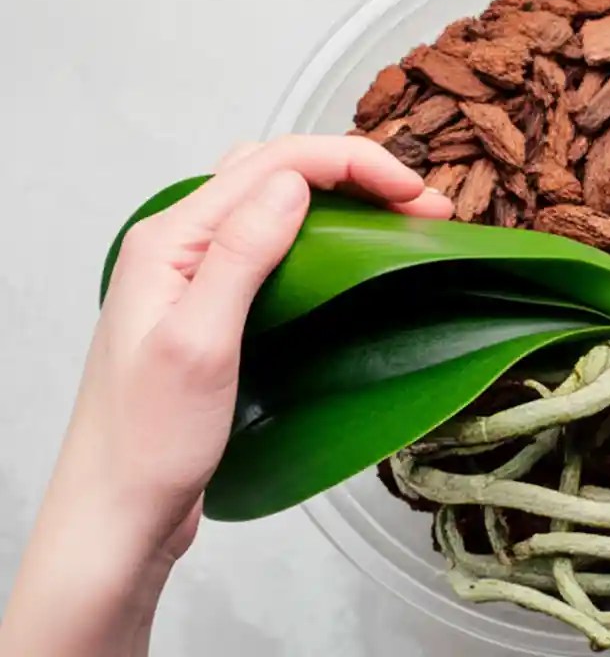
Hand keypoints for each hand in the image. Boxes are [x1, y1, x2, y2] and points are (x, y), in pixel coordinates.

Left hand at [0, 136, 450, 656]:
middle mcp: (179, 247)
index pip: (271, 165)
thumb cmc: (149, 442)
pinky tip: (350, 258)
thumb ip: (241, 254)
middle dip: (354, 172)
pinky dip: (321, 237)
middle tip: (422, 205)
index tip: (416, 193)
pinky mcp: (214, 308)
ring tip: (400, 222)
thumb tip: (292, 182)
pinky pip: (272, 248)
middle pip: (273, 171)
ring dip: (339, 198)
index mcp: (169, 241)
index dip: (352, 164)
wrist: (120, 512)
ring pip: (273, 205)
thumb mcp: (199, 343)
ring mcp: (195, 277)